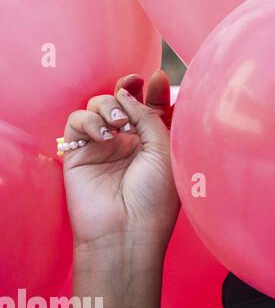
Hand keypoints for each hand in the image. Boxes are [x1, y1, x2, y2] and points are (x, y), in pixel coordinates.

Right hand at [60, 70, 179, 256]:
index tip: (157, 77)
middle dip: (128, 88)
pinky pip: (76, 121)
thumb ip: (150, 116)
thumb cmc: (155, 196)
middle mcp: (129, 142)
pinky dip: (89, 120)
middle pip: (123, 101)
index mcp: (156, 143)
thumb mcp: (166, 150)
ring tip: (119, 124)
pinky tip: (104, 136)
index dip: (153, 90)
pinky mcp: (77, 153)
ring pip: (98, 106)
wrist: (126, 230)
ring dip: (108, 105)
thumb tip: (130, 92)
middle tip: (133, 83)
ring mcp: (103, 147)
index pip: (152, 107)